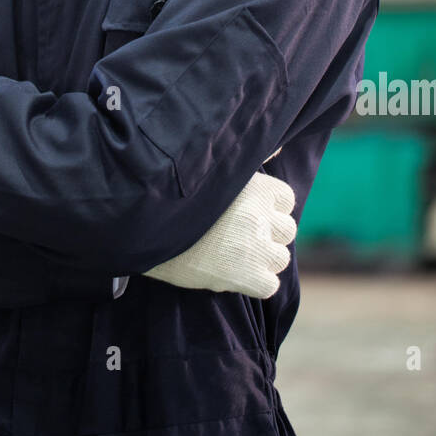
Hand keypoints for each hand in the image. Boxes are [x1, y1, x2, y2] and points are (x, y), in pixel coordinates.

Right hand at [143, 169, 296, 297]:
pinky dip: (256, 284)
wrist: (149, 230)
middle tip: (242, 237)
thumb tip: (276, 150)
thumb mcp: (213, 173)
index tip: (252, 212)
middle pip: (287, 230)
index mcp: (255, 187)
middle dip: (269, 235)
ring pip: (280, 258)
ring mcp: (257, 247)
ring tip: (236, 257)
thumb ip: (244, 165)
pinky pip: (270, 285)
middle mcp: (261, 215)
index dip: (270, 208)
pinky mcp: (249, 276)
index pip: (286, 199)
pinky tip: (235, 276)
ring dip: (263, 260)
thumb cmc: (177, 199)